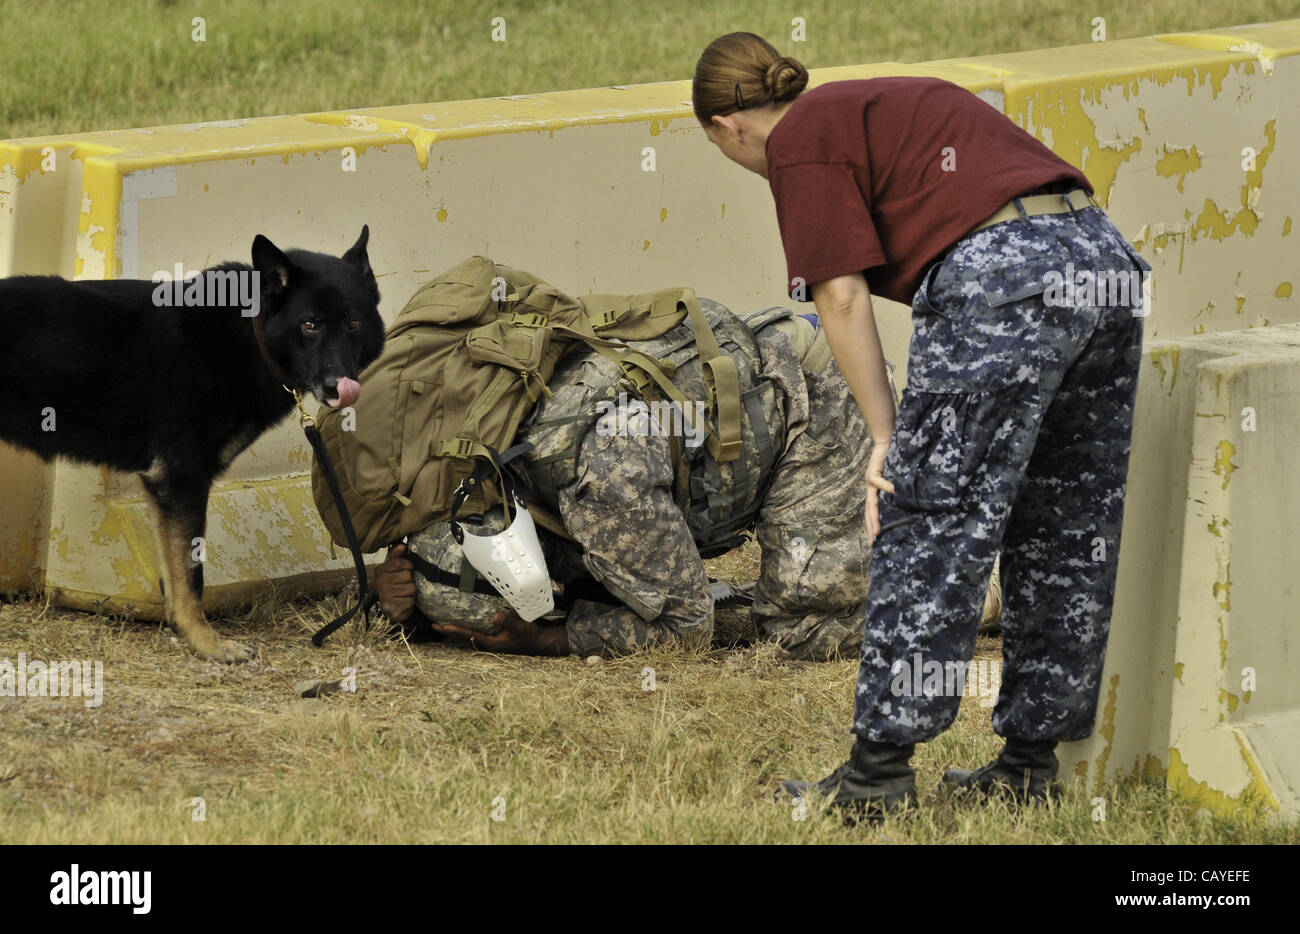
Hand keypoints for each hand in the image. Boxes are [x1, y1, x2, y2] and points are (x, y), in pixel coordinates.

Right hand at [375, 543, 415, 621]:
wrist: (393, 607)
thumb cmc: (396, 583)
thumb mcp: (395, 569)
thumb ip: (398, 556)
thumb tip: (402, 546)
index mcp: (380, 570)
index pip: (400, 562)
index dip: (408, 566)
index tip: (408, 569)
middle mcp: (380, 582)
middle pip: (407, 575)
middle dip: (410, 580)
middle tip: (405, 584)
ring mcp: (385, 595)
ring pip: (411, 588)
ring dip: (412, 590)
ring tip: (405, 592)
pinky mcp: (392, 607)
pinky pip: (410, 600)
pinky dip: (410, 601)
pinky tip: (404, 600)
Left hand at [432, 611, 568, 655]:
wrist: (537, 642)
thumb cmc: (528, 634)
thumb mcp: (520, 627)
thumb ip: (508, 622)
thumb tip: (495, 616)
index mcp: (491, 643)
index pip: (469, 635)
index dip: (456, 630)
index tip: (444, 625)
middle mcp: (486, 644)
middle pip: (462, 638)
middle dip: (448, 632)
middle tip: (433, 625)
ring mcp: (487, 643)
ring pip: (465, 637)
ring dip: (452, 632)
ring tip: (440, 625)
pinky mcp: (490, 640)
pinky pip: (471, 635)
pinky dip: (461, 630)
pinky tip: (458, 625)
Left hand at [864, 436, 894, 545]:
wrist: (886, 441)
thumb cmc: (893, 459)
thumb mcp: (894, 478)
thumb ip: (897, 489)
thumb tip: (906, 502)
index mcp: (874, 491)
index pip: (871, 512)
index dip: (872, 526)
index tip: (874, 541)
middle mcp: (870, 488)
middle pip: (868, 512)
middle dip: (871, 527)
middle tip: (874, 542)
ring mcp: (870, 481)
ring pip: (871, 503)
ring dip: (874, 517)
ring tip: (878, 530)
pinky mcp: (873, 472)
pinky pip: (880, 482)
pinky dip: (887, 488)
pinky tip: (893, 493)